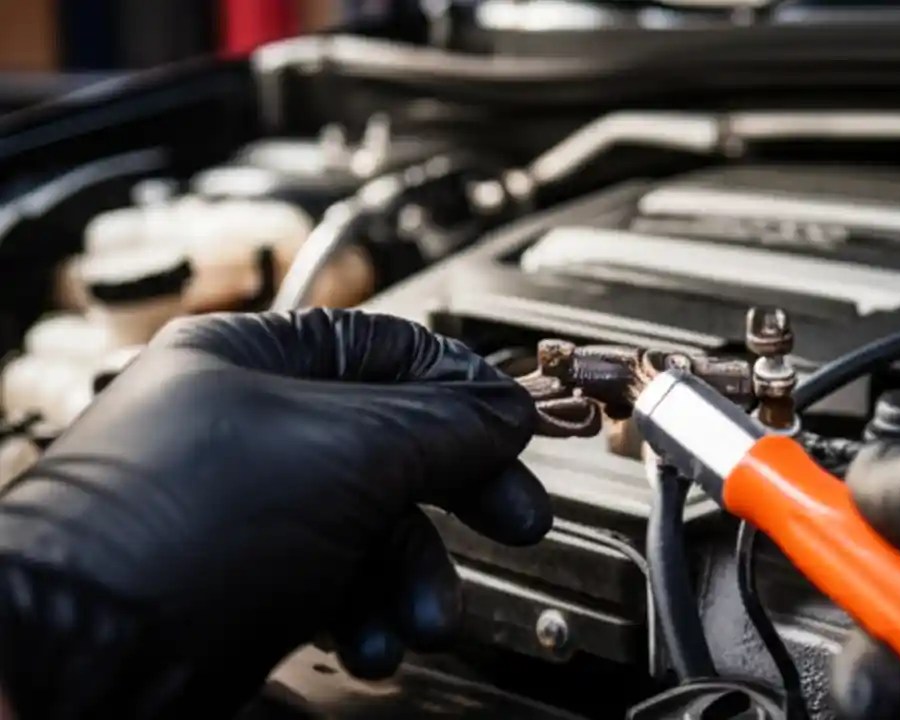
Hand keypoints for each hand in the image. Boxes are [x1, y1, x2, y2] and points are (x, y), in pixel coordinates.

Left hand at [0, 309, 550, 718]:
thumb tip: (509, 409)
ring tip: (424, 617)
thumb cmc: (175, 531)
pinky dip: (366, 617)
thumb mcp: (345, 452)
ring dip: (414, 578)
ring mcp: (247, 512)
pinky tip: (369, 645)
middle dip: (459, 496)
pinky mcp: (242, 588)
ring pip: (373, 530)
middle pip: (394, 448)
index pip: (392, 352)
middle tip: (515, 520)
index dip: (467, 391)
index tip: (521, 432)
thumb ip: (443, 426)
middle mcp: (250, 430)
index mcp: (255, 361)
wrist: (77, 662)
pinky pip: (337, 587)